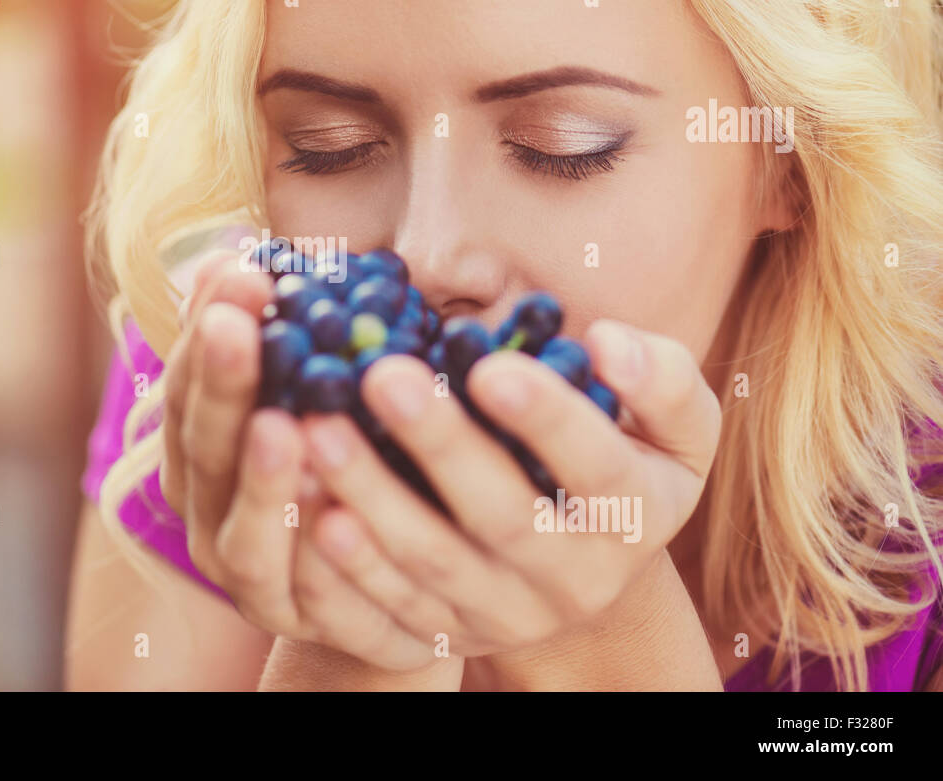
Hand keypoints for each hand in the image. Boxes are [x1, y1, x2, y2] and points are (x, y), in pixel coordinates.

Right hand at [158, 251, 440, 671]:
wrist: (378, 587)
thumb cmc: (346, 467)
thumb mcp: (316, 394)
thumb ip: (283, 337)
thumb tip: (241, 245)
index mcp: (205, 448)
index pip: (188, 383)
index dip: (205, 327)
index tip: (238, 268)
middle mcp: (208, 508)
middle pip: (204, 444)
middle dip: (220, 379)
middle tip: (239, 316)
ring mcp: (244, 570)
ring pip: (241, 526)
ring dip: (259, 476)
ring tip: (281, 422)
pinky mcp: (291, 619)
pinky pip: (298, 590)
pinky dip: (311, 554)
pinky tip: (336, 513)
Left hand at [297, 319, 721, 657]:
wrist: (587, 570)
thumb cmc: (623, 459)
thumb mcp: (674, 425)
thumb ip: (659, 378)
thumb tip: (605, 345)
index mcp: (638, 513)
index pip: (598, 466)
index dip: (548, 418)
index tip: (491, 365)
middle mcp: (577, 577)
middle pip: (504, 517)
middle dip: (440, 444)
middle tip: (381, 375)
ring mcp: (508, 613)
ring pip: (434, 563)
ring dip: (372, 497)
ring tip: (318, 430)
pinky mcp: (449, 632)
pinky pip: (389, 604)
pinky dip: (344, 560)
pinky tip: (302, 502)